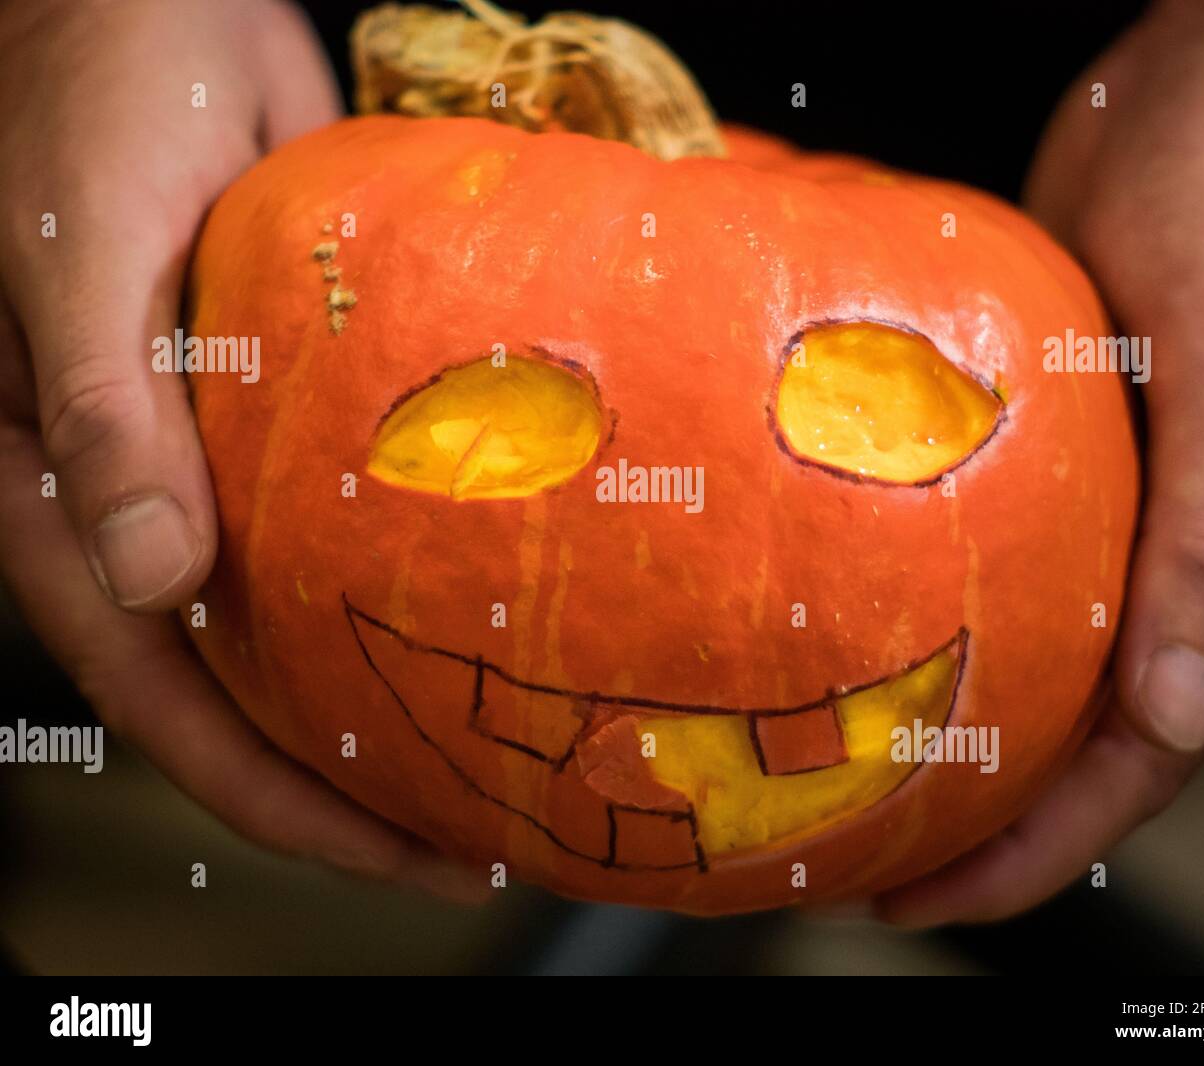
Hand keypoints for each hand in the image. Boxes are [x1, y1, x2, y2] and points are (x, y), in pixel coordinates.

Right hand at [0, 0, 483, 902]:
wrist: (150, 8)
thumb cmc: (88, 106)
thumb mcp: (81, 256)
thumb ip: (102, 416)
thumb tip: (154, 586)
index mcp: (68, 506)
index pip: (165, 700)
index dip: (278, 799)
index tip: (398, 856)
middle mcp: (149, 511)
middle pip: (247, 694)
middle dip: (354, 786)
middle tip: (483, 842)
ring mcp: (226, 471)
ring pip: (306, 625)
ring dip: (393, 702)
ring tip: (507, 768)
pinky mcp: (291, 419)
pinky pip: (350, 529)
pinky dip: (414, 585)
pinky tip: (496, 618)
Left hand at [875, 0, 1203, 924]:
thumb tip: (1186, 717)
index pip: (1133, 763)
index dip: (1037, 852)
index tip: (929, 900)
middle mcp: (1167, 565)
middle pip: (1072, 738)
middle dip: (976, 822)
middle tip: (861, 868)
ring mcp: (1109, 514)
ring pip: (1034, 665)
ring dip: (952, 737)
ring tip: (849, 787)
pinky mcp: (1054, 456)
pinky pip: (1000, 569)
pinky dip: (938, 624)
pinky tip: (859, 640)